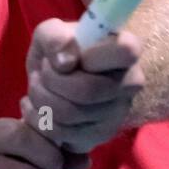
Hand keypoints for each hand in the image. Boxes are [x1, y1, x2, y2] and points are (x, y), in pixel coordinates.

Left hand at [21, 17, 144, 154]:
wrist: (54, 81)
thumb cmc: (59, 50)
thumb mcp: (49, 33)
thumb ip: (54, 37)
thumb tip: (65, 63)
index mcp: (126, 49)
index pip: (125, 51)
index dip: (92, 56)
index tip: (74, 56)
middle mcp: (131, 82)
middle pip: (87, 90)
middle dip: (51, 80)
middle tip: (42, 71)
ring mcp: (118, 113)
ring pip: (71, 114)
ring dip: (41, 98)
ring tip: (37, 86)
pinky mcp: (100, 136)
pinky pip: (62, 133)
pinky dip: (39, 119)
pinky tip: (38, 106)